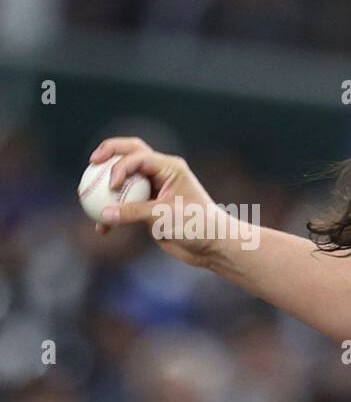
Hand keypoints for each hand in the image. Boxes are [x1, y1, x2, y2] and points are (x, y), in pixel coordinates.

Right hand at [88, 137, 222, 268]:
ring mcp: (154, 190)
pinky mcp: (150, 209)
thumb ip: (134, 213)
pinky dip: (114, 215)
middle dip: (109, 154)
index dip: (120, 166)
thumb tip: (103, 215)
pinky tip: (102, 228)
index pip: (138, 156)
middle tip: (92, 162)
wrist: (212, 247)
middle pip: (130, 154)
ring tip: (87, 195)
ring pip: (124, 182)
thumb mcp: (165, 217)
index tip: (112, 186)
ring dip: (107, 188)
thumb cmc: (197, 226)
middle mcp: (161, 174)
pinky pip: (126, 206)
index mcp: (170, 167)